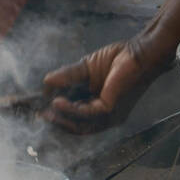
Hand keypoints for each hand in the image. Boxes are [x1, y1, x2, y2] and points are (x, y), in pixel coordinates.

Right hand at [41, 38, 169, 132]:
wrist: (138, 52)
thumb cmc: (116, 59)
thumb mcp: (85, 68)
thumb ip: (67, 77)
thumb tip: (46, 82)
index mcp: (98, 106)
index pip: (76, 118)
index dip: (58, 116)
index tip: (41, 110)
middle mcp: (104, 115)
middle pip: (77, 126)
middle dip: (58, 122)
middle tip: (40, 116)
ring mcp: (109, 115)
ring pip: (81, 124)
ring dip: (62, 118)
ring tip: (47, 110)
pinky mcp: (111, 109)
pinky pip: (87, 114)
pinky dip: (70, 110)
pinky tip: (57, 103)